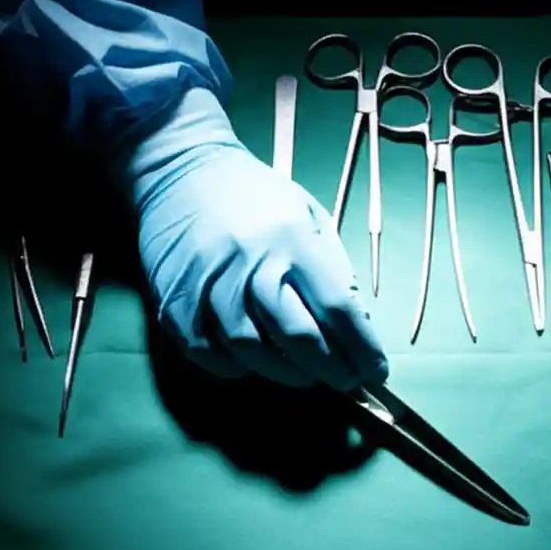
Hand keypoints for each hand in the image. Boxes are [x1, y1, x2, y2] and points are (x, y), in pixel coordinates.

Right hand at [126, 89, 386, 390]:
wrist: (179, 168)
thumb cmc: (254, 194)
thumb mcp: (307, 214)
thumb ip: (330, 266)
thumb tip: (355, 325)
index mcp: (292, 239)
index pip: (338, 308)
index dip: (363, 349)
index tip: (376, 371)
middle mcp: (252, 263)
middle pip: (300, 338)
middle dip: (332, 370)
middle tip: (346, 381)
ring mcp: (210, 283)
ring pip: (254, 352)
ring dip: (287, 374)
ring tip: (306, 374)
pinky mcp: (174, 299)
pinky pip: (206, 352)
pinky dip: (234, 367)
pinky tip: (253, 364)